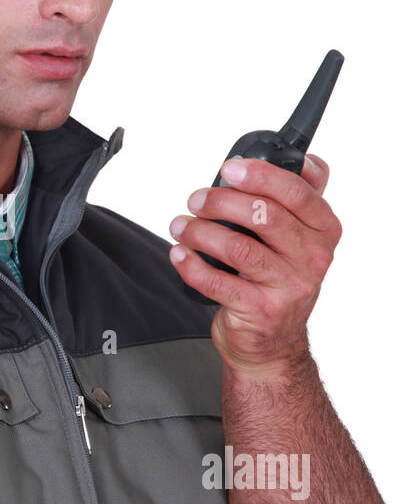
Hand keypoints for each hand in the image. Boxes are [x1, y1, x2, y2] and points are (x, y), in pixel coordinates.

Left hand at [167, 153, 341, 378]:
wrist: (273, 344)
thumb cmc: (279, 282)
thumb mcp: (298, 239)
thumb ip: (295, 200)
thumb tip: (287, 158)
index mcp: (324, 231)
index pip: (298, 192)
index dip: (261, 174)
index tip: (230, 168)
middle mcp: (312, 258)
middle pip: (265, 215)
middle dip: (221, 201)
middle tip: (196, 199)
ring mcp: (289, 287)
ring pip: (238, 247)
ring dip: (201, 231)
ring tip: (181, 226)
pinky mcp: (260, 311)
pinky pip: (218, 281)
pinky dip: (191, 264)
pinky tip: (179, 253)